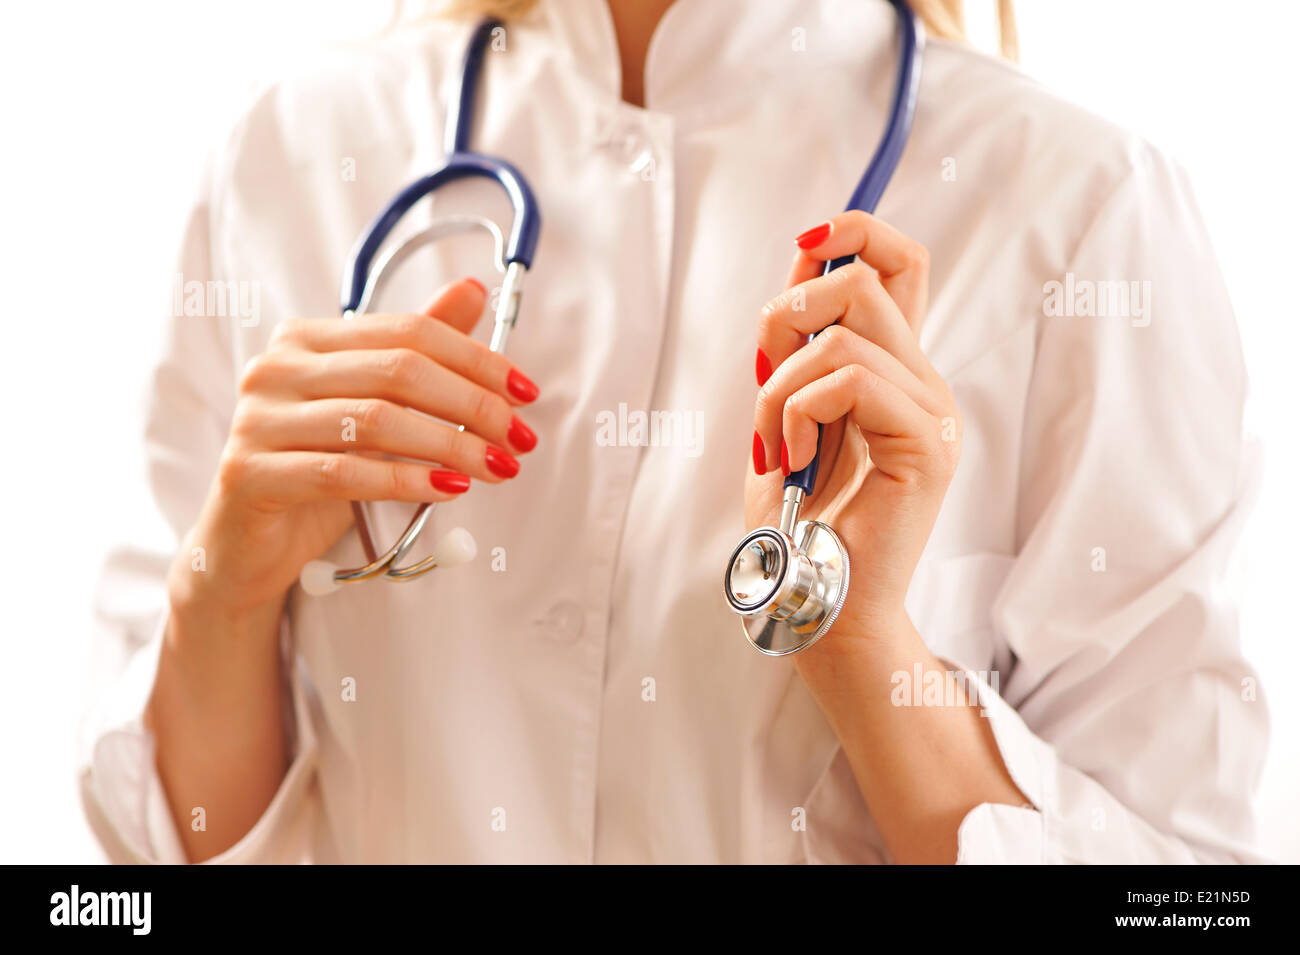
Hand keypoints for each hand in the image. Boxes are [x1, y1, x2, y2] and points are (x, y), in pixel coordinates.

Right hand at [169, 277, 540, 618]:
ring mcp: (257, 419)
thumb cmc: (319, 473)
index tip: (525, 394)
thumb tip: (473, 290)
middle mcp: (275, 368)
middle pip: (398, 371)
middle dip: (473, 404)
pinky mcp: (250, 472)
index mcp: (307, 340)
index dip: (476, 361)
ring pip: (375, 420)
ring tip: (497, 467)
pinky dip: (404, 480)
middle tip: (519, 438)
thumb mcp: (375, 409)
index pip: (409, 333)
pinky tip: (448, 490)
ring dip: (451, 445)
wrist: (249, 547)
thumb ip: (417, 352)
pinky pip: (343, 472)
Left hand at [746, 212, 958, 638]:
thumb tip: (806, 252)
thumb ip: (799, 340)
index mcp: (896, 370)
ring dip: (776, 386)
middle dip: (784, 316)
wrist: (818, 601)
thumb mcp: (783, 409)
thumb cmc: (796, 520)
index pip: (902, 263)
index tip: (806, 241)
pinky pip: (849, 380)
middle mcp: (924, 382)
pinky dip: (796, 412)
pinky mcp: (926, 445)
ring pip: (841, 333)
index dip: (857, 230)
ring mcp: (932, 413)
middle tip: (763, 384)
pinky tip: (791, 459)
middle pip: (861, 280)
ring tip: (775, 445)